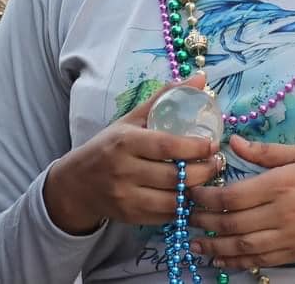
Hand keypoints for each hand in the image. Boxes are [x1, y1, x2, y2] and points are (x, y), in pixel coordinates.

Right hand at [43, 75, 221, 233]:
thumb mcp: (130, 121)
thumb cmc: (109, 146)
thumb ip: (163, 99)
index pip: (167, 146)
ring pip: (175, 200)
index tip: (213, 144)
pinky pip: (167, 216)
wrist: (78, 182)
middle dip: (204, 171)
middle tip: (217, 162)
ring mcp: (127, 196)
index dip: (195, 147)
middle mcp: (124, 170)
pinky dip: (183, 207)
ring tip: (207, 179)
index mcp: (124, 141)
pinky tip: (190, 195)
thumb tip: (200, 78)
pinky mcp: (131, 216)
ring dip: (197, 191)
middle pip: (175, 176)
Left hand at [190, 136, 294, 271]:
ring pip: (245, 247)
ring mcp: (290, 237)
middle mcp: (282, 214)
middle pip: (234, 224)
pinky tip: (223, 261)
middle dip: (205, 223)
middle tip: (184, 219)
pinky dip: (240, 263)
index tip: (190, 193)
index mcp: (281, 185)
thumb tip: (231, 142)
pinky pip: (263, 261)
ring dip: (216, 248)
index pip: (233, 196)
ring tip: (195, 246)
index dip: (206, 198)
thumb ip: (265, 151)